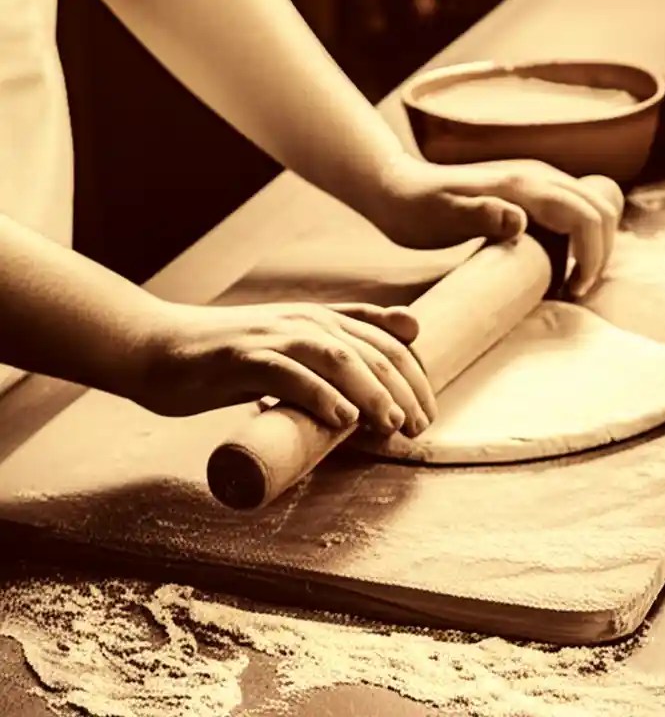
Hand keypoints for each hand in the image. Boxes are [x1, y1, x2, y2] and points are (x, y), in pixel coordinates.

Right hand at [130, 301, 436, 434]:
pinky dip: (321, 396)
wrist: (154, 348)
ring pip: (340, 359)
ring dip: (374, 393)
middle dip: (405, 390)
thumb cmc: (225, 358)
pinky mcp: (242, 359)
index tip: (428, 412)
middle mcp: (304, 321)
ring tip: (394, 425)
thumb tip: (389, 361)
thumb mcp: (289, 350)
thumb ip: (334, 352)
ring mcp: (273, 337)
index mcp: (321, 319)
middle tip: (420, 428)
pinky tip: (344, 420)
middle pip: (373, 351)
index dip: (416, 375)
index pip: (386, 340)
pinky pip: (290, 375)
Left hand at [364, 155, 624, 297]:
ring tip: (571, 281)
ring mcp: (537, 179)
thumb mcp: (442, 218)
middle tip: (574, 291)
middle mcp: (538, 175)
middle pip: (599, 209)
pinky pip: (575, 209)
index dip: (591, 256)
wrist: (397, 187)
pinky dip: (580, 236)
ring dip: (593, 244)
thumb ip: (479, 215)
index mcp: (524, 185)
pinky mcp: (532, 189)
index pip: (586, 216)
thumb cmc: (416, 210)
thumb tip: (520, 221)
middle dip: (598, 253)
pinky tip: (559, 263)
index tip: (571, 292)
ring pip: (593, 206)